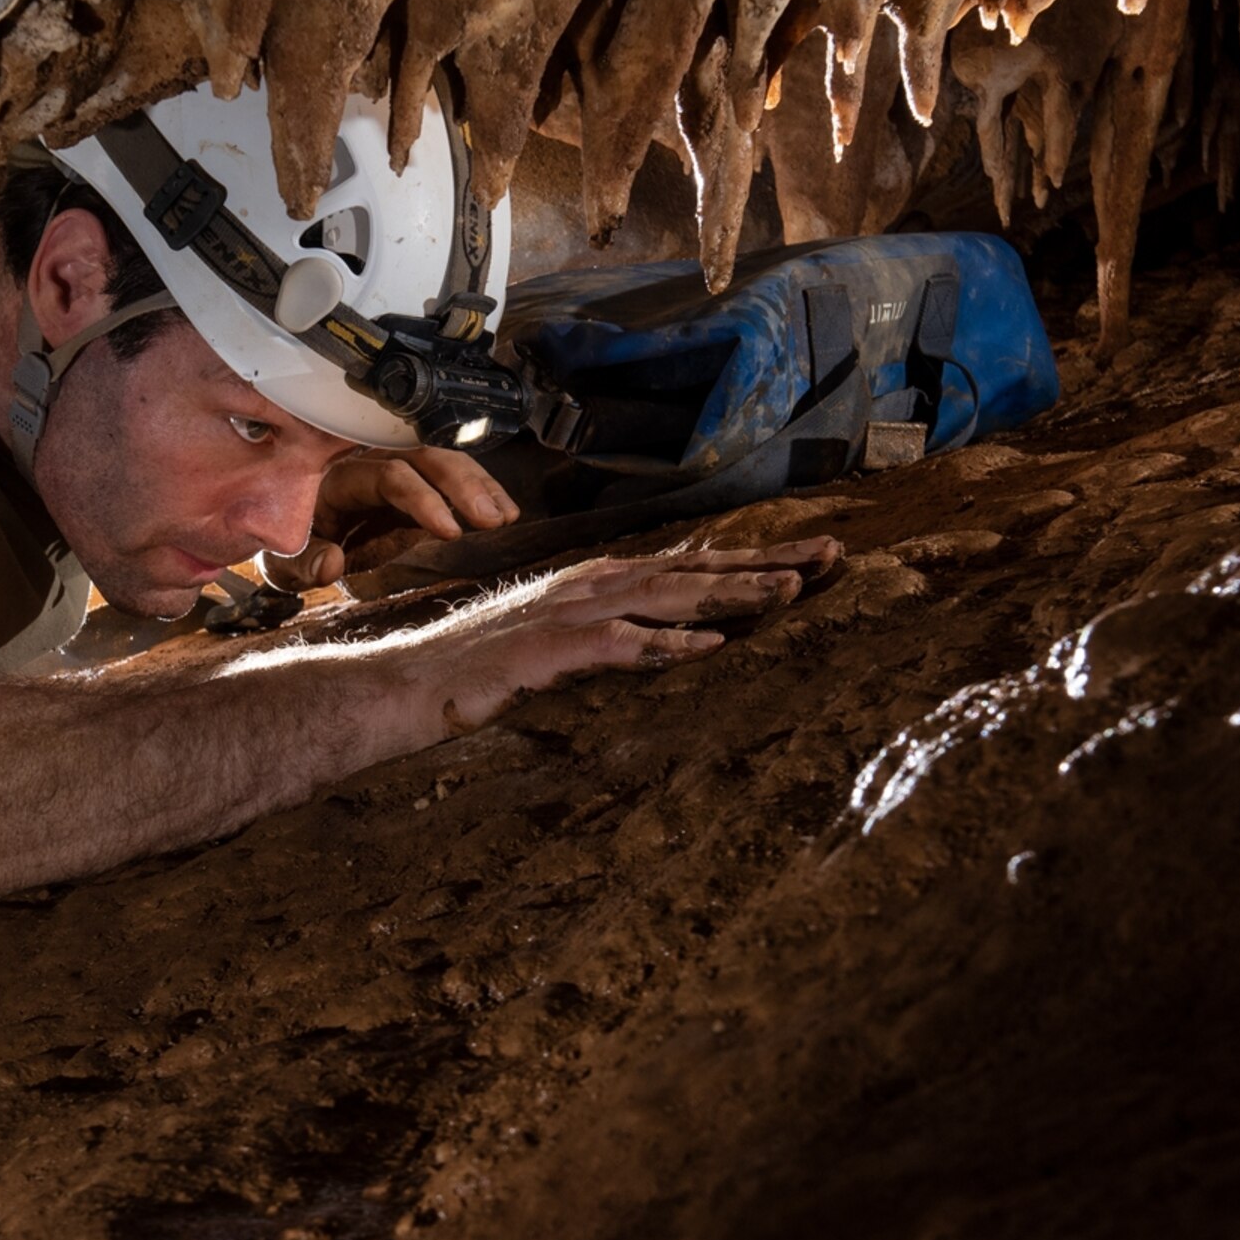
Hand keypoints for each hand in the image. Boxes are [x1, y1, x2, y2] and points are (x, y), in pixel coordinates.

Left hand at [264, 446, 521, 588]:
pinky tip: (503, 512)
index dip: (423, 499)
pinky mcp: (417, 489)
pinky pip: (450, 481)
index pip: (391, 476)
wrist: (292, 539)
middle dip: (463, 483)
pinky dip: (479, 492)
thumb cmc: (290, 545)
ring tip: (506, 516)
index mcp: (340, 476)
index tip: (451, 531)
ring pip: (443, 462)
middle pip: (426, 457)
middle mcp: (372, 464)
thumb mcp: (284, 561)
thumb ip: (303, 563)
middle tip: (492, 517)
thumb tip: (331, 564)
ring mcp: (398, 473)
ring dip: (479, 485)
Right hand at [380, 536, 841, 738]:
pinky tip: (709, 646)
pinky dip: (665, 643)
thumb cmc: (480, 670)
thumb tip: (668, 636)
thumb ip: (613, 634)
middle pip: (693, 567)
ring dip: (731, 592)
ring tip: (792, 592)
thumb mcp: (560, 644)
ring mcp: (569, 613)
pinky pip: (617, 644)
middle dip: (766, 561)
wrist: (405, 683)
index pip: (690, 564)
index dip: (754, 559)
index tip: (815, 557)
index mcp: (599, 582)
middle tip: (834, 555)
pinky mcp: (547, 650)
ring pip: (666, 594)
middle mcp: (591, 585)